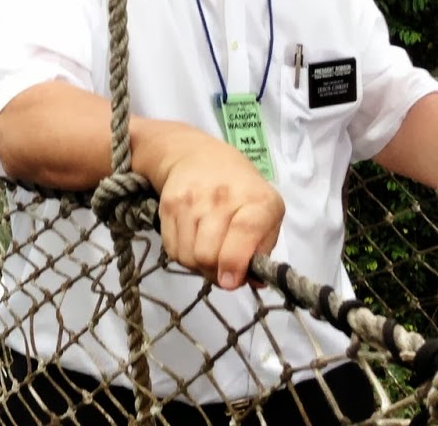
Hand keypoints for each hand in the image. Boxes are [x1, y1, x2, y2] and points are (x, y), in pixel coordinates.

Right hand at [147, 123, 283, 290]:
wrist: (199, 155)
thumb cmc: (242, 191)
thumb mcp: (268, 213)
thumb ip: (264, 248)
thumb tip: (252, 282)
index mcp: (257, 200)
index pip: (244, 232)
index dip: (235, 263)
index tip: (231, 282)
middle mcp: (222, 197)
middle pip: (208, 254)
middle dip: (216, 273)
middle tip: (222, 269)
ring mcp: (191, 200)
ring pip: (187, 256)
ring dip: (198, 266)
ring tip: (208, 254)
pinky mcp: (168, 205)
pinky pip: (171, 248)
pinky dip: (183, 256)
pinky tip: (193, 243)